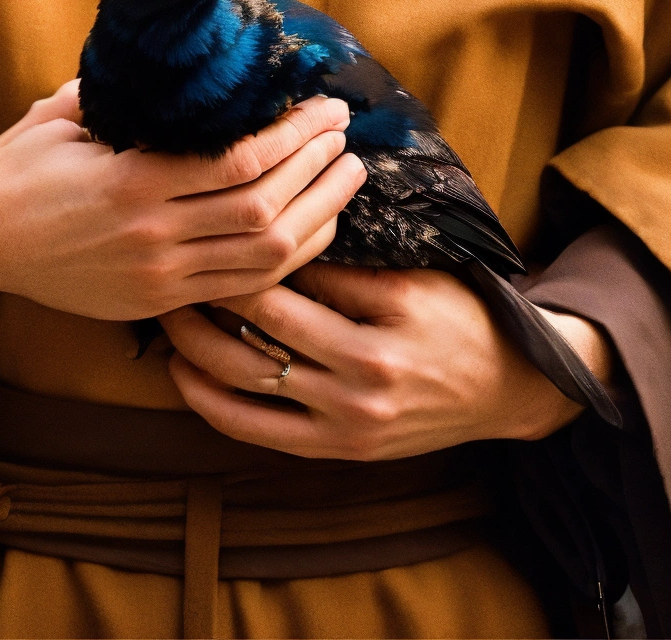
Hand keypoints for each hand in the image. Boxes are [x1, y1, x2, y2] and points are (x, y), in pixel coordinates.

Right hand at [0, 81, 366, 319]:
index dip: (294, 138)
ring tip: (346, 178)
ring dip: (317, 218)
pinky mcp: (154, 306)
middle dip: (317, 171)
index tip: (325, 109)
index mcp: (133, 182)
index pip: (238, 164)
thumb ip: (133, 91)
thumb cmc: (23, 160)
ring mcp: (155, 277)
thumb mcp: (73, 110)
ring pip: (261, 261)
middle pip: (263, 211)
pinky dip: (284, 262)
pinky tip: (311, 231)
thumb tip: (190, 47)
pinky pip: (237, 289)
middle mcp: (150, 236)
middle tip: (348, 134)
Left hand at [162, 263, 610, 460]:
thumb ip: (349, 261)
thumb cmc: (459, 314)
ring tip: (166, 313)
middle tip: (173, 260)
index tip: (209, 221)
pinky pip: (261, 431)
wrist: (504, 388)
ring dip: (199, 347)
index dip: (245, 247)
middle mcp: (366, 373)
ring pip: (252, 380)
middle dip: (212, 290)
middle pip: (265, 324)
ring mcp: (350, 419)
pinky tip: (183, 376)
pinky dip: (215, 404)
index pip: (299, 272)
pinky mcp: (340, 450)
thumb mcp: (415, 274)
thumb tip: (271, 225)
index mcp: (389, 313)